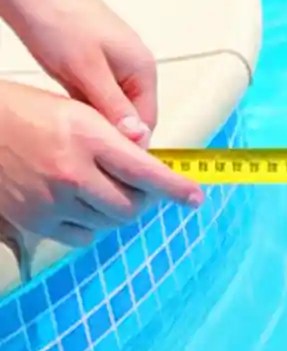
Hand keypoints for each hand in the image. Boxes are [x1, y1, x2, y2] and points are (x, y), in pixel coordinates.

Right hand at [0, 80, 201, 246]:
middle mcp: (72, 172)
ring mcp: (51, 200)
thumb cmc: (28, 112)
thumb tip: (153, 166)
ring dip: (116, 210)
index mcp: (87, 137)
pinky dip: (91, 225)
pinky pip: (82, 237)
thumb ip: (116, 140)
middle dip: (144, 199)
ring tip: (102, 188)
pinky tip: (81, 203)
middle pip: (132, 206)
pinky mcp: (34, 221)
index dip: (176, 188)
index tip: (195, 197)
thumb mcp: (78, 112)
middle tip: (139, 187)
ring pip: (110, 223)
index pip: (146, 171)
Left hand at [3, 0, 157, 147]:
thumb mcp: (86, 69)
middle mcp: (133, 69)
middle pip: (131, 118)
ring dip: (93, 121)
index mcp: (143, 69)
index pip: (148, 123)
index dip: (130, 146)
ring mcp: (112, 66)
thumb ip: (113, 106)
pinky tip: (64, 114)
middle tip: (84, 149)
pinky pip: (94, 96)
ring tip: (72, 133)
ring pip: (109, 109)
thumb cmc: (57, 17)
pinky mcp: (91, 63)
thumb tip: (139, 138)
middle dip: (110, 134)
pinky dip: (81, 107)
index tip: (107, 163)